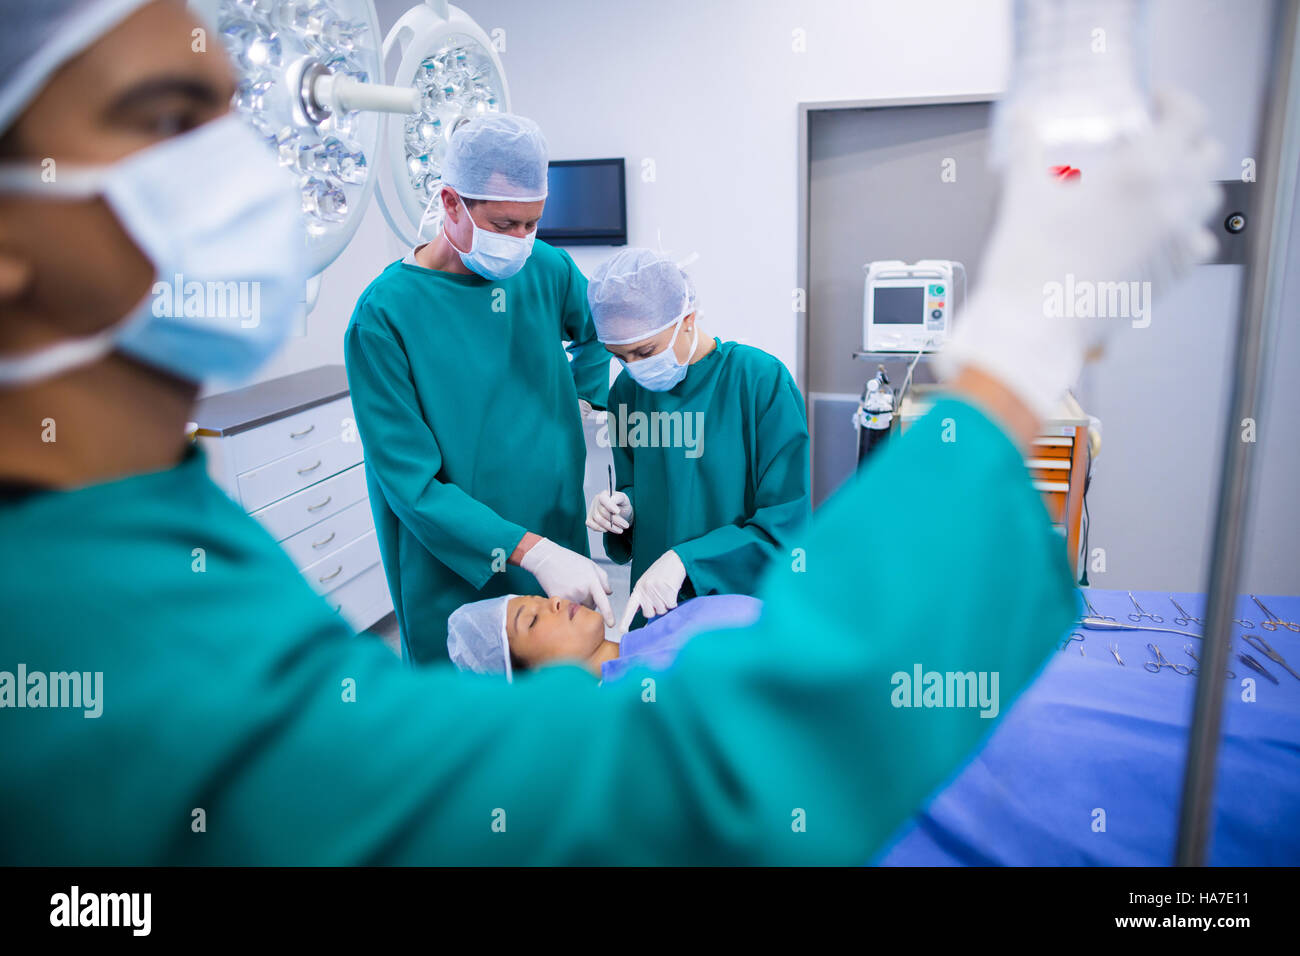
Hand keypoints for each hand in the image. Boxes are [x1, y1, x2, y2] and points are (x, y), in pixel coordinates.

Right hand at [520, 537, 613, 626]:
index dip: (608, 615)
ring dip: (578, 604)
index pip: (603, 602)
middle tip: (581, 590)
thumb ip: (603, 579)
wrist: (548, 559)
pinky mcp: (558, 599)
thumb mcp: (591, 565)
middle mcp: (581, 590)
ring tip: (572, 589)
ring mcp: (569, 596)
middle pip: (591, 607)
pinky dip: (567, 603)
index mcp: (591, 581)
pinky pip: (566, 608)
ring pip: (579, 609)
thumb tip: (608, 593)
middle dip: (589, 602)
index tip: (611, 624)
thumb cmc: (570, 560)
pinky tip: (563, 590)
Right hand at [586, 490, 632, 532]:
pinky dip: (600, 529)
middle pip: (602, 511)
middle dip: (615, 520)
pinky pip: (591, 524)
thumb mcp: (625, 500)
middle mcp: (596, 501)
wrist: (622, 514)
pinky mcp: (590, 519)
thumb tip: (612, 500)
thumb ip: (619, 498)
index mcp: (604, 494)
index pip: (603, 498)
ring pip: (598, 520)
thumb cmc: (623, 506)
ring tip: (620, 530)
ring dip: (610, 527)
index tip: (618, 512)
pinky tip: (607, 530)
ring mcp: (592, 510)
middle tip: (625, 525)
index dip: (609, 505)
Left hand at [619, 550, 685, 632]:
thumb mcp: (647, 583)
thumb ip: (643, 596)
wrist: (674, 560)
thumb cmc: (661, 573)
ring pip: (662, 610)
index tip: (622, 631)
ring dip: (666, 604)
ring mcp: (655, 589)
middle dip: (656, 609)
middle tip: (660, 597)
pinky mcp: (667, 588)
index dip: (626, 620)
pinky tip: (672, 590)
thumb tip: (641, 612)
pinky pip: (671, 605)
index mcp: (638, 589)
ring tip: (666, 592)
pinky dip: (674, 602)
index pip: (630, 607)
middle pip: (649, 613)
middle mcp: (644, 589)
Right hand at [936, 89, 1220, 418]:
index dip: (1175, 102)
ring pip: (1209, 196)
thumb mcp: (1024, 190)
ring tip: (1158, 185)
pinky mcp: (1174, 272)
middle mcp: (1170, 200)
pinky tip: (1158, 229)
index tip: (1157, 103)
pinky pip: (1200, 241)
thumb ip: (1029, 145)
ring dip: (1191, 182)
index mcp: (1141, 170)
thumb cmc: (1031, 264)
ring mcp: (1176, 239)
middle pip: (1207, 153)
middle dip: (1187, 141)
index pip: (1188, 116)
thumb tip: (1025, 120)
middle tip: (1157, 142)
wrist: (1034, 322)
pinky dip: (1187, 229)